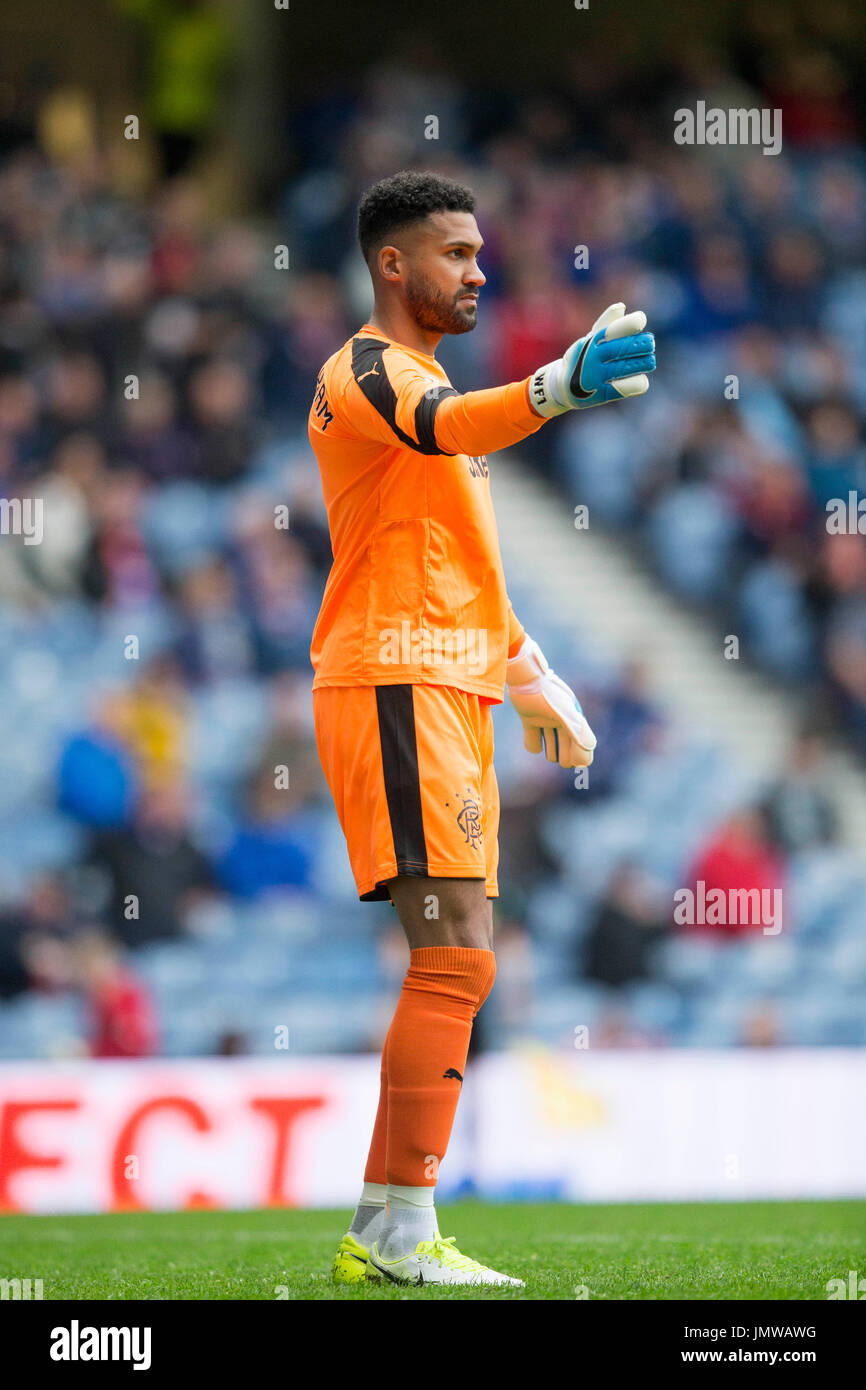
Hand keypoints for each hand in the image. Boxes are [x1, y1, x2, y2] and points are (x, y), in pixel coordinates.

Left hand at [506, 636, 595, 768]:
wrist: (526, 679)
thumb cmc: (548, 694)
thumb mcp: (566, 713)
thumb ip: (578, 731)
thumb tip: (589, 751)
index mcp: (575, 722)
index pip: (584, 749)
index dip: (579, 758)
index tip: (571, 759)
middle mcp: (563, 723)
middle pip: (568, 751)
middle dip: (563, 755)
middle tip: (558, 754)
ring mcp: (546, 722)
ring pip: (552, 748)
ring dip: (551, 751)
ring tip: (547, 741)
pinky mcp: (530, 720)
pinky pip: (533, 742)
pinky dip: (533, 745)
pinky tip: (534, 740)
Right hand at [529, 302, 655, 416]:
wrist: (561, 386)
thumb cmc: (582, 358)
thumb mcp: (589, 339)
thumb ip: (606, 323)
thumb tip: (621, 306)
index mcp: (591, 341)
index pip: (612, 329)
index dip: (630, 323)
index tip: (641, 321)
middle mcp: (592, 357)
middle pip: (624, 348)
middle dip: (643, 344)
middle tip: (650, 344)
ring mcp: (596, 376)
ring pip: (628, 367)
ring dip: (645, 362)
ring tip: (649, 360)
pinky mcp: (602, 394)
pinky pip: (628, 387)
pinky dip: (639, 382)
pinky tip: (640, 378)